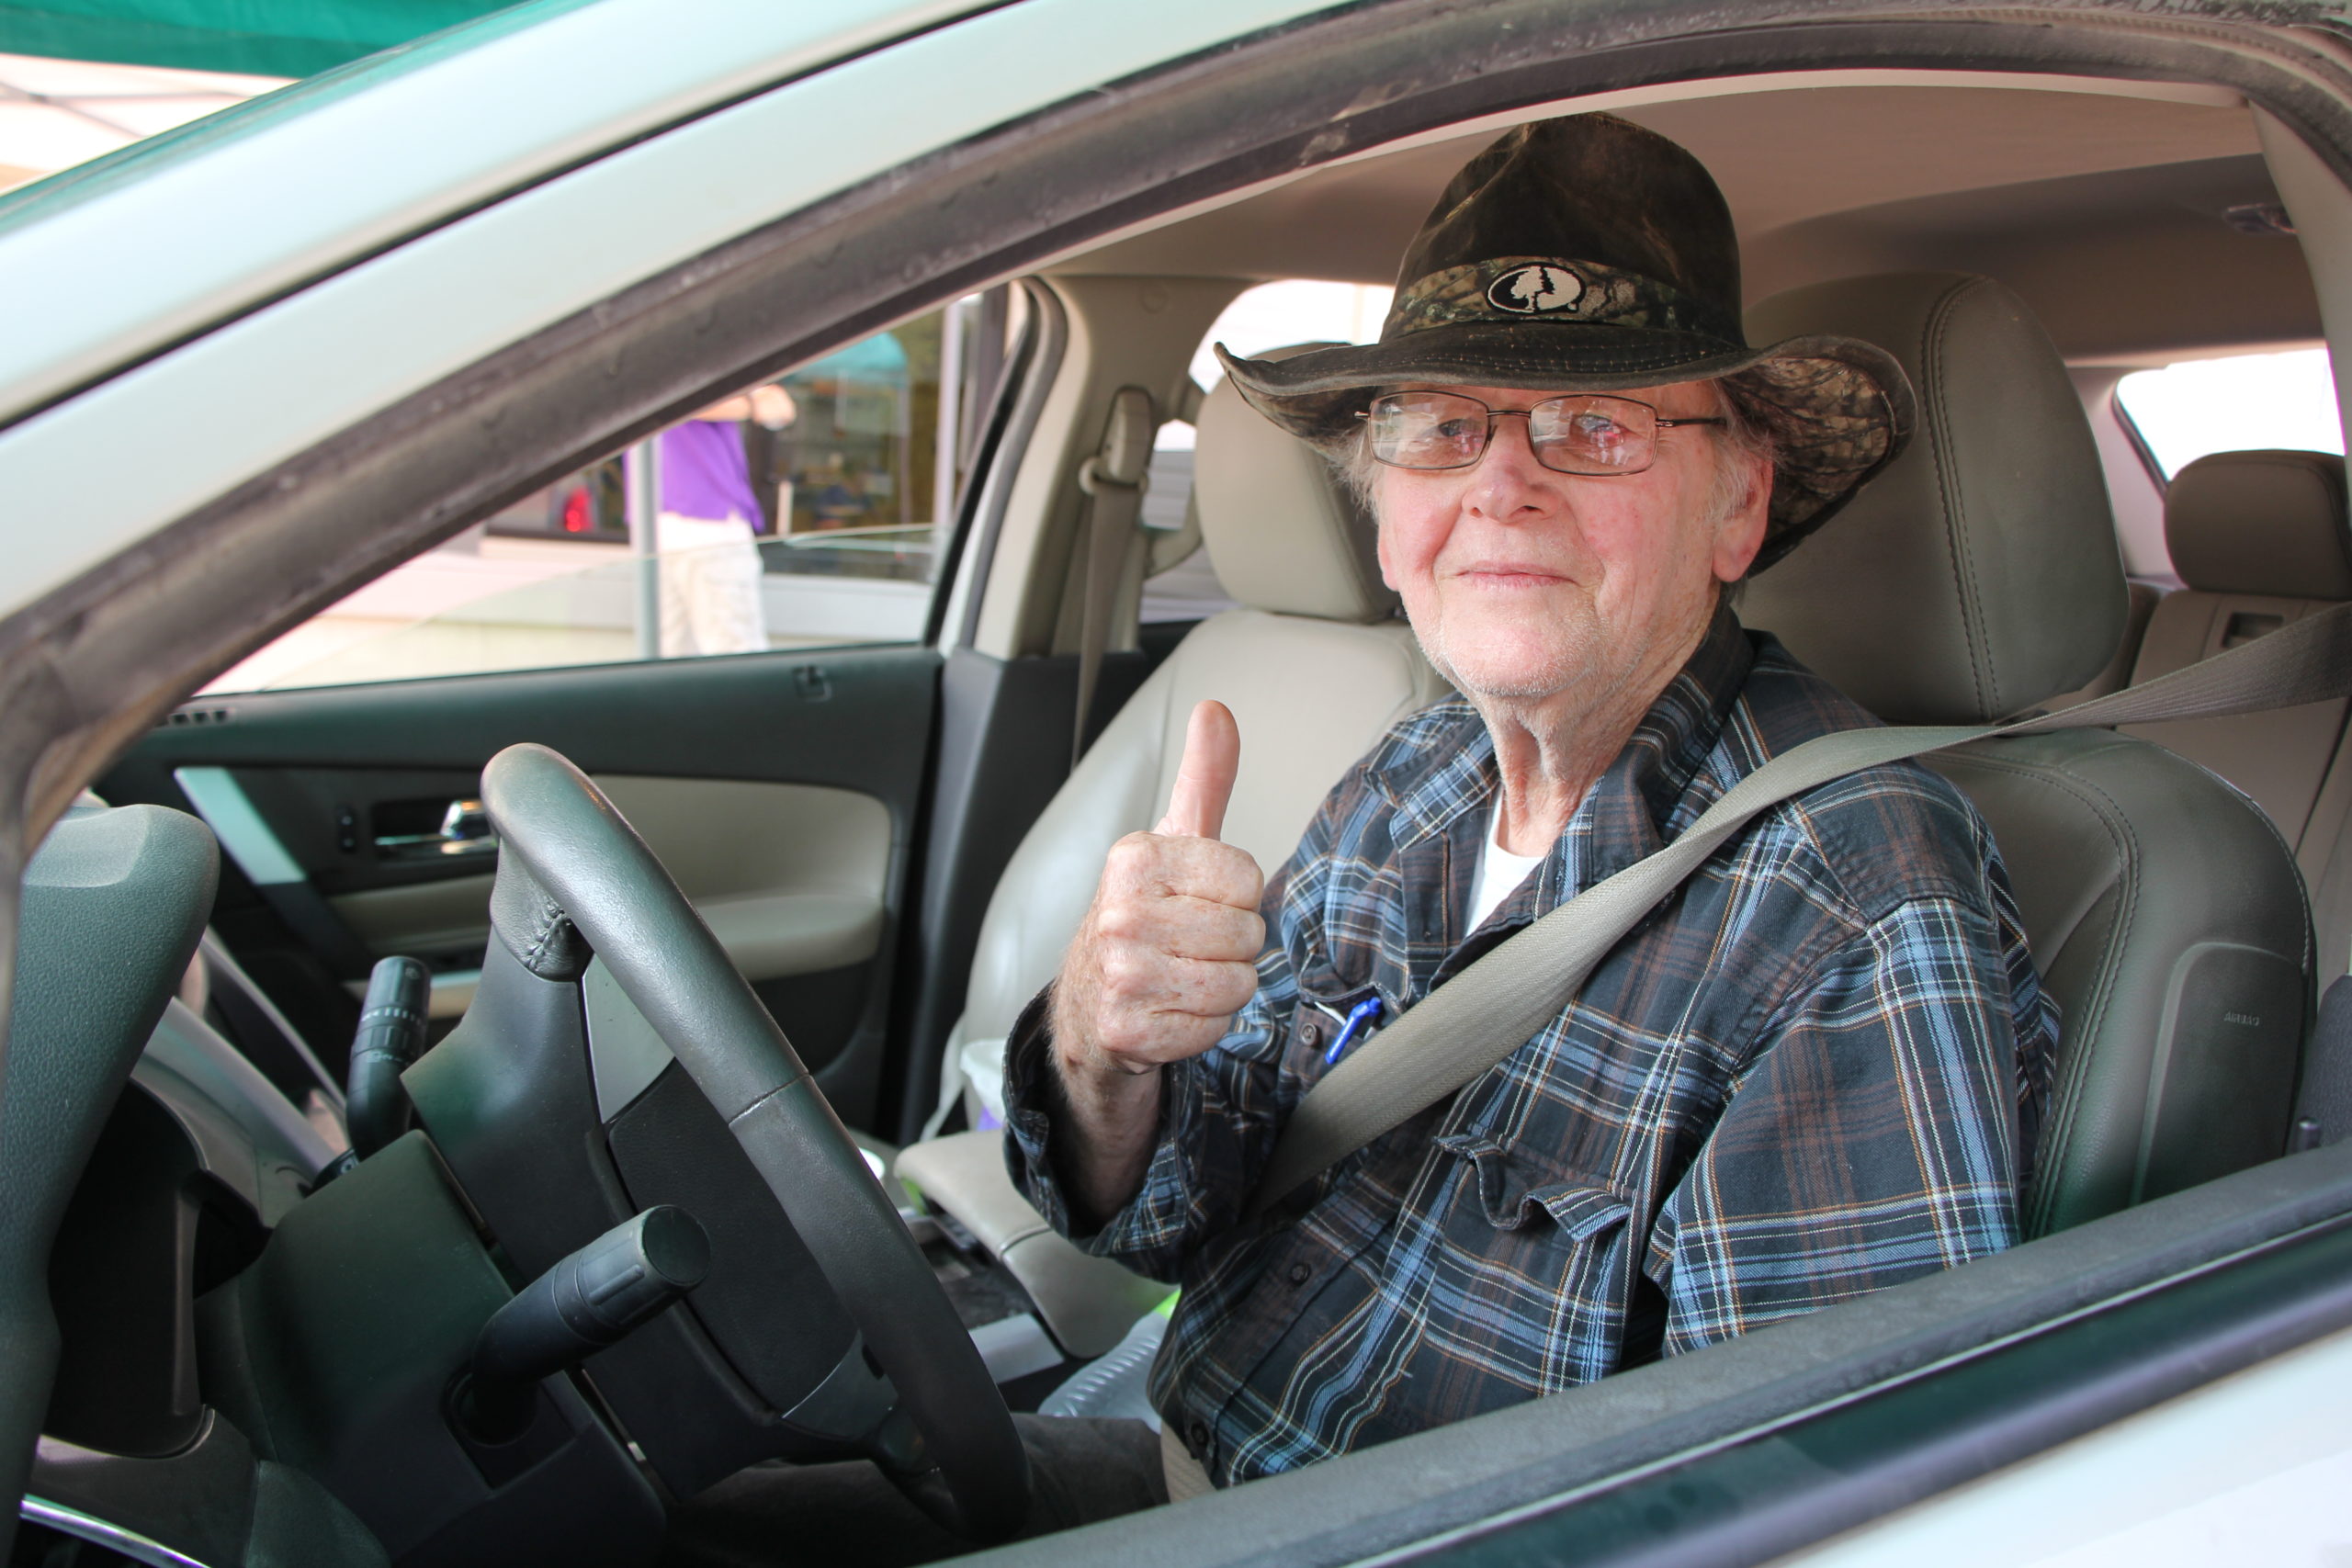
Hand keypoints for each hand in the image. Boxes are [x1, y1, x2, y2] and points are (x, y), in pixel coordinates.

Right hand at [1054, 700, 1264, 1080]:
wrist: (1089, 1003)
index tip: (1197, 901)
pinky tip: (1170, 1011)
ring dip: (1221, 988)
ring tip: (1182, 976)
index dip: (1236, 896)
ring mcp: (1121, 975)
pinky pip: (1212, 1028)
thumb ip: (1204, 778)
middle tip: (1189, 944)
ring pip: (1236, 984)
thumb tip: (1216, 710)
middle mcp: (1122, 913)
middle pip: (1248, 934)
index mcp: (1136, 859)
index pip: (1248, 878)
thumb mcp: (1171, 843)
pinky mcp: (1129, 1031)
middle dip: (1231, 945)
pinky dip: (1201, 1027)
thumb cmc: (1143, 917)